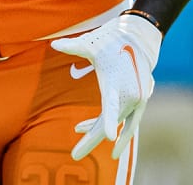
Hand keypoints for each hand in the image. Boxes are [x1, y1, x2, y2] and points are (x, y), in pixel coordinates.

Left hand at [50, 13, 161, 159]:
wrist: (139, 38)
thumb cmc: (111, 40)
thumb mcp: (91, 43)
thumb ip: (73, 46)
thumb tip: (53, 44)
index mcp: (116, 82)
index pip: (112, 105)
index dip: (108, 121)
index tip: (106, 137)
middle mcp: (130, 94)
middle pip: (109, 123)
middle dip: (91, 141)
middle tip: (74, 156)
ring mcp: (137, 100)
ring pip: (116, 123)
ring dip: (97, 132)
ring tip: (78, 142)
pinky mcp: (139, 101)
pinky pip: (126, 121)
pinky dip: (113, 128)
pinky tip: (104, 139)